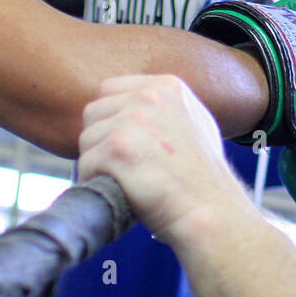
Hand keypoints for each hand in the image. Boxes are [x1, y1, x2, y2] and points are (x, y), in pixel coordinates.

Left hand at [77, 75, 252, 243]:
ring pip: (87, 139)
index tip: (126, 143)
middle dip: (102, 140)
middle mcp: (148, 97)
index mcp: (165, 86)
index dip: (112, 118)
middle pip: (94, 112)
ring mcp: (132, 121)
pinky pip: (85, 164)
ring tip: (128, 179)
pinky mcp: (117, 149)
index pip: (110, 89)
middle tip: (125, 165)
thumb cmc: (202, 176)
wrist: (210, 209)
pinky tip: (121, 190)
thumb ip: (162, 107)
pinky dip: (96, 182)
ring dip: (99, 163)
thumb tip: (128, 106)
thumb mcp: (193, 122)